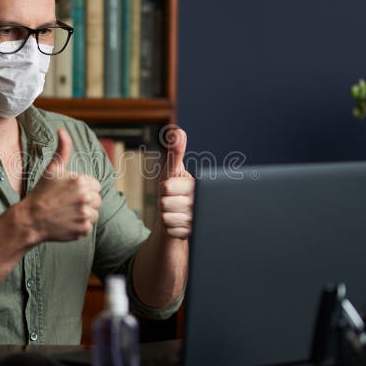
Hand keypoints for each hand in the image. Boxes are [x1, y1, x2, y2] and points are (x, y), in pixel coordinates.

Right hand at [25, 128, 101, 241]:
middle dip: (85, 201)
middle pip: (97, 200)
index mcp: (81, 181)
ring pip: (94, 213)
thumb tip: (62, 130)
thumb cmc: (41, 193)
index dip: (83, 189)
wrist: (30, 218)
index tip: (69, 193)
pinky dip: (79, 227)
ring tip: (67, 213)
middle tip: (67, 204)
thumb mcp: (52, 169)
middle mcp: (85, 197)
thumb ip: (63, 150)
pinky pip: (89, 227)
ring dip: (84, 214)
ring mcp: (84, 214)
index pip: (95, 186)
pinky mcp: (83, 229)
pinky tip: (66, 223)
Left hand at [159, 127, 194, 241]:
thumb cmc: (176, 189)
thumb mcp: (174, 170)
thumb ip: (175, 152)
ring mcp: (197, 220)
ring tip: (176, 211)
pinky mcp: (192, 234)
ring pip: (166, 217)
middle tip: (174, 200)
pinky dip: (170, 226)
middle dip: (165, 201)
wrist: (182, 215)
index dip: (165, 187)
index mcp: (198, 185)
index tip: (173, 188)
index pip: (167, 187)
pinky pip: (169, 229)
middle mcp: (201, 202)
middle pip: (164, 203)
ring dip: (167, 214)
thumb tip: (178, 131)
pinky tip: (178, 222)